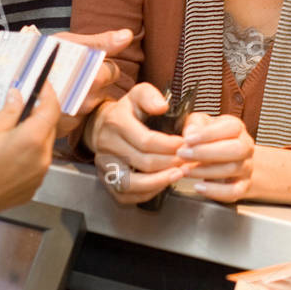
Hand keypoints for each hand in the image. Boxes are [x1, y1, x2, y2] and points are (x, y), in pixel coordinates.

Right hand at [0, 84, 59, 224]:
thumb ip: (9, 111)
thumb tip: (18, 96)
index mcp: (31, 140)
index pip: (52, 109)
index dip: (48, 93)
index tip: (42, 85)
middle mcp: (41, 159)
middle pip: (49, 128)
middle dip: (39, 114)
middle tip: (23, 104)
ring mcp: (38, 177)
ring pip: (43, 147)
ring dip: (33, 135)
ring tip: (10, 131)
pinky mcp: (31, 189)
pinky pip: (36, 164)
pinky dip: (28, 154)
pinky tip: (8, 153)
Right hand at [52, 28, 132, 136]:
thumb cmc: (32, 57)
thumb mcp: (66, 42)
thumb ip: (99, 42)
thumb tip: (127, 35)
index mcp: (92, 78)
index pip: (112, 71)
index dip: (100, 65)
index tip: (84, 62)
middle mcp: (86, 101)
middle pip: (102, 89)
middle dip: (91, 81)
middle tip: (70, 73)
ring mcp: (74, 118)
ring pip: (90, 105)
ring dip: (81, 96)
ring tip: (62, 85)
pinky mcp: (61, 130)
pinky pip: (75, 119)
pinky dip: (69, 109)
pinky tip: (55, 99)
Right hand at [89, 83, 186, 204]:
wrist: (102, 126)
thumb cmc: (127, 112)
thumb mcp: (137, 94)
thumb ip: (150, 96)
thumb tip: (162, 106)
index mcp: (116, 123)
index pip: (146, 141)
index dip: (170, 146)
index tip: (186, 145)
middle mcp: (106, 146)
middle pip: (143, 163)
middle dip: (170, 164)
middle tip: (188, 161)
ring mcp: (104, 166)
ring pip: (133, 183)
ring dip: (160, 181)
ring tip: (179, 174)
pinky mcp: (105, 180)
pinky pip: (127, 195)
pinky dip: (148, 192)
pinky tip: (163, 182)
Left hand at [177, 112, 254, 202]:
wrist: (226, 160)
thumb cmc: (210, 139)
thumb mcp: (201, 124)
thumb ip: (194, 124)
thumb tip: (190, 132)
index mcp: (237, 128)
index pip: (231, 127)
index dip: (208, 133)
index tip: (187, 139)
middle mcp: (246, 147)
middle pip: (236, 149)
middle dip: (206, 152)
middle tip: (183, 155)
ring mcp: (246, 167)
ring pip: (232, 169)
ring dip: (204, 171)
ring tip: (184, 170)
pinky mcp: (243, 186)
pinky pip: (234, 191)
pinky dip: (215, 191)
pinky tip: (198, 186)